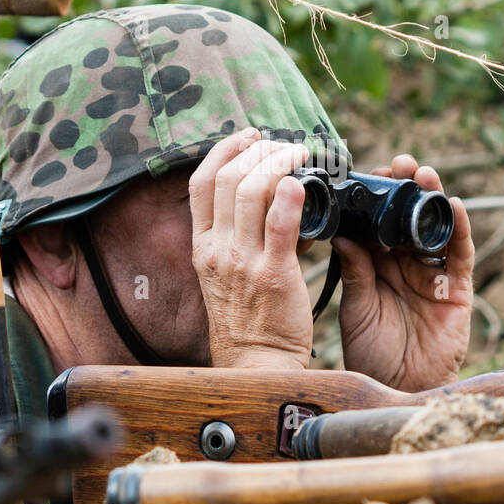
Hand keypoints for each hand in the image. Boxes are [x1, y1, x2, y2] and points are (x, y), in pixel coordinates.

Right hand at [189, 128, 311, 369]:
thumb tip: (276, 200)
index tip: (249, 137)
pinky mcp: (274, 275)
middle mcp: (218, 250)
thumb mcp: (224, 274)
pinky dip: (291, 197)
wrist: (255, 366)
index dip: (225, 150)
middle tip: (284, 145)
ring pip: (251, 191)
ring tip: (300, 155)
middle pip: (227, 178)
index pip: (201, 182)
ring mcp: (243, 262)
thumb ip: (239, 236)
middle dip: (258, 150)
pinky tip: (302, 183)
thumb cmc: (246, 321)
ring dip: (279, 163)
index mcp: (203, 246)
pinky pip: (281, 226)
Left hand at [334, 154, 473, 391]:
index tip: (365, 173)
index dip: (374, 198)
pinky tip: (455, 205)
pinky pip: (460, 253)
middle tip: (398, 163)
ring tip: (424, 174)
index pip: (377, 222)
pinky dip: (460, 228)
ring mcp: (432, 274)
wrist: (396, 389)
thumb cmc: (371, 353)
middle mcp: (404, 263)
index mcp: (376, 265)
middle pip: (407, 217)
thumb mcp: (356, 308)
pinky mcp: (456, 288)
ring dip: (432, 199)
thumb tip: (342, 233)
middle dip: (404, 189)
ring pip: (434, 227)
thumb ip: (355, 271)